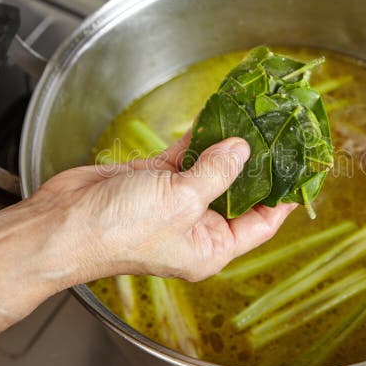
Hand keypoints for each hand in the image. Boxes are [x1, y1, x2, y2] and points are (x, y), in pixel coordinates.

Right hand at [31, 133, 296, 283]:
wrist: (62, 224)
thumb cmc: (118, 230)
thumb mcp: (181, 200)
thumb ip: (217, 173)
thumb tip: (243, 150)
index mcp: (210, 247)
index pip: (261, 222)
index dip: (284, 197)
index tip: (302, 170)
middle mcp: (196, 227)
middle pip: (239, 193)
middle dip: (256, 165)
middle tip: (279, 136)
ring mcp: (174, 202)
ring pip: (211, 170)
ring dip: (227, 146)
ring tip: (252, 119)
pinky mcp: (153, 181)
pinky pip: (184, 158)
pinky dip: (197, 139)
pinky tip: (215, 118)